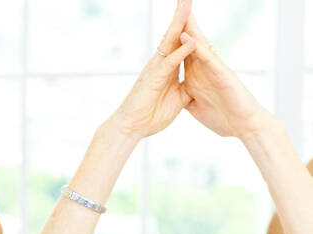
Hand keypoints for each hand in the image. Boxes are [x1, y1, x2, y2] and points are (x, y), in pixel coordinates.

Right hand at [111, 0, 195, 139]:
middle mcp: (162, 63)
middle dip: (182, 15)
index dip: (188, 27)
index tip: (194, 12)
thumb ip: (186, 88)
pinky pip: (171, 61)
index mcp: (168, 68)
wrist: (131, 129)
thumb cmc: (150, 116)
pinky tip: (192, 40)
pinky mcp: (155, 78)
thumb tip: (195, 85)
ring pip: (171, 40)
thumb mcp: (177, 100)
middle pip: (175, 34)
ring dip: (180, 22)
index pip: (181, 42)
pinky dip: (182, 50)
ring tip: (187, 4)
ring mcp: (157, 68)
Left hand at [181, 13, 267, 138]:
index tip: (163, 25)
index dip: (173, 38)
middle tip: (179, 3)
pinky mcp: (221, 75)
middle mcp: (204, 68)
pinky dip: (196, 48)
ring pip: (199, 45)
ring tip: (183, 10)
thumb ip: (186, 95)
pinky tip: (188, 38)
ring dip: (190, 28)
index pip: (182, 52)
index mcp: (196, 75)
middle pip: (190, 41)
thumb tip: (177, 94)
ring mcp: (214, 70)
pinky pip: (207, 59)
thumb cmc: (223, 116)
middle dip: (183, 23)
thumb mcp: (195, 105)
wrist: (243, 126)